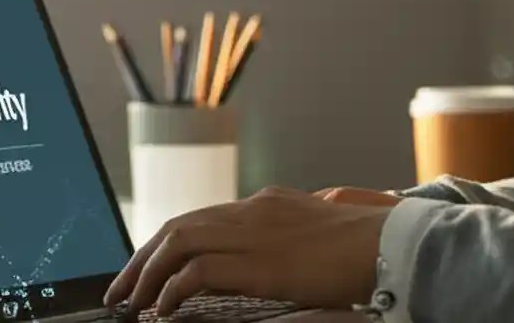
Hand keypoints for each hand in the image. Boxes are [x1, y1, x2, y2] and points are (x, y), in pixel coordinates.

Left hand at [104, 186, 392, 315]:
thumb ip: (288, 238)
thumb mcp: (319, 233)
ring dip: (147, 273)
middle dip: (143, 258)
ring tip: (131, 303)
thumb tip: (273, 258)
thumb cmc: (367, 245)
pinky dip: (171, 290)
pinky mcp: (257, 262)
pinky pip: (195, 272)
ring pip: (177, 242)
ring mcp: (254, 232)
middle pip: (179, 226)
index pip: (202, 217)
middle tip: (122, 289)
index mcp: (268, 203)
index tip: (149, 268)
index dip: (168, 243)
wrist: (391, 242)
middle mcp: (254, 210)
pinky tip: (163, 311)